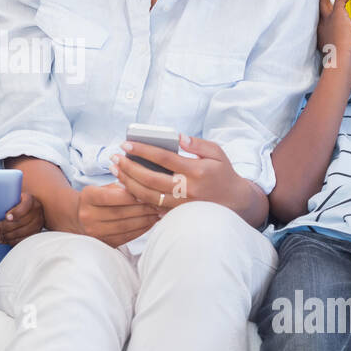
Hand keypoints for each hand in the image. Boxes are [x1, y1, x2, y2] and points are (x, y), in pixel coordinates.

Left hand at [0, 191, 44, 245]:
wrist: (27, 208)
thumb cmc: (15, 202)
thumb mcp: (12, 197)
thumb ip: (6, 200)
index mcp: (30, 200)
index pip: (25, 207)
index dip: (16, 213)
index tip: (6, 217)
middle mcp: (36, 212)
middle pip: (21, 222)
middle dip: (5, 227)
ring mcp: (37, 224)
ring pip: (21, 233)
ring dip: (6, 236)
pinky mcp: (34, 233)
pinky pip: (22, 240)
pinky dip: (10, 241)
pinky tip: (1, 240)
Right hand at [75, 183, 160, 247]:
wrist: (81, 217)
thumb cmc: (98, 199)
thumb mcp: (102, 187)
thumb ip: (119, 186)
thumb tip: (142, 190)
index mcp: (87, 197)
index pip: (110, 196)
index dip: (130, 196)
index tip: (147, 193)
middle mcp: (87, 216)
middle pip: (119, 212)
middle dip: (142, 208)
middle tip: (158, 204)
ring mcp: (94, 232)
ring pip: (124, 226)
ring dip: (145, 220)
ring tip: (158, 214)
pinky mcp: (103, 242)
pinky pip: (126, 237)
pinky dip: (141, 230)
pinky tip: (150, 223)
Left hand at [111, 135, 254, 219]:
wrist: (235, 203)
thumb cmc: (223, 173)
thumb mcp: (217, 152)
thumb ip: (197, 144)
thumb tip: (178, 137)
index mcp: (196, 170)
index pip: (164, 159)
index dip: (143, 150)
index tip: (126, 144)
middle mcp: (187, 189)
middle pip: (150, 179)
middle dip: (129, 167)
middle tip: (115, 158)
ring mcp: (181, 204)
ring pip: (147, 195)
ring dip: (128, 182)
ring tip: (116, 170)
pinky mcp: (177, 214)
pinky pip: (152, 206)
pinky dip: (136, 197)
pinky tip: (125, 186)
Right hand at [317, 0, 350, 74]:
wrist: (340, 60)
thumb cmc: (342, 64)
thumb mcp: (341, 59)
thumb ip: (346, 56)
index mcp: (322, 40)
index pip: (321, 28)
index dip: (324, 23)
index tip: (327, 22)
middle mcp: (321, 29)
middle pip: (317, 13)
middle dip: (317, 5)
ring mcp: (327, 21)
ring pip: (323, 3)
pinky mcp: (337, 15)